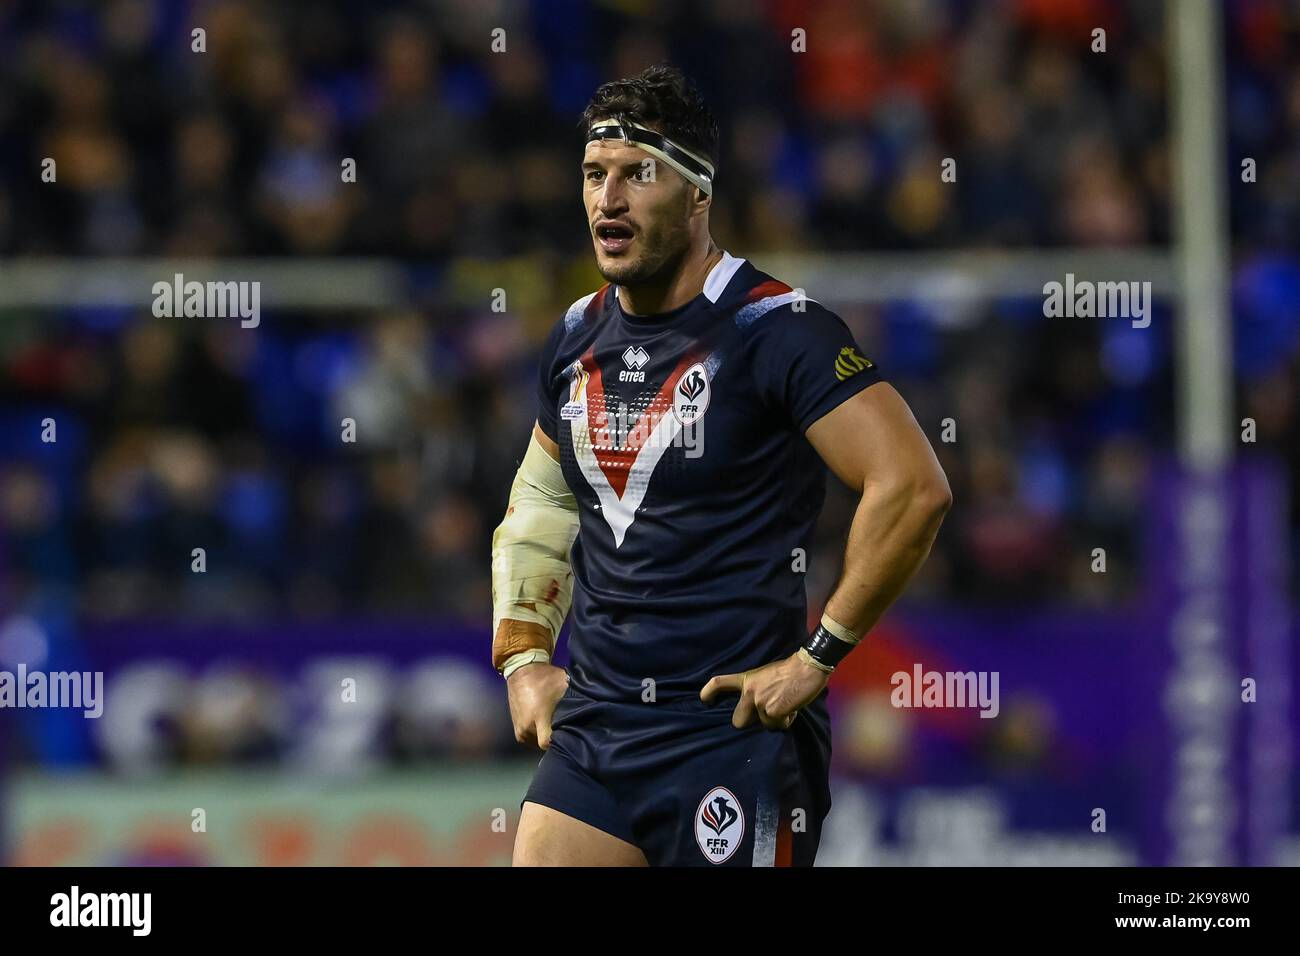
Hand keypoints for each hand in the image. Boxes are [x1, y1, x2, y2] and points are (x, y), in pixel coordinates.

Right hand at [507, 662, 569, 749]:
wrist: (522, 671)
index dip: (560, 741)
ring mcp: (520, 730)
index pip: (547, 743)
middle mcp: (526, 727)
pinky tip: (546, 725)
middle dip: (555, 739)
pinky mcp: (516, 729)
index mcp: (538, 717)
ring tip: (554, 726)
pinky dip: (538, 734)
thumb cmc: (546, 678)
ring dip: (546, 737)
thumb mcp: (564, 685)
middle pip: (544, 745)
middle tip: (565, 729)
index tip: (569, 735)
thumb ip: (575, 701)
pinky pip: (530, 739)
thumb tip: (592, 709)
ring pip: (536, 743)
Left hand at [700, 652, 828, 729]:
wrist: (807, 667)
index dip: (709, 692)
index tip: (704, 700)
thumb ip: (757, 690)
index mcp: (746, 680)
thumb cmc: (790, 669)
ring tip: (786, 704)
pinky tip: (793, 708)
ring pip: (764, 725)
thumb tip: (758, 708)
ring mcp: (759, 703)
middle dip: (751, 722)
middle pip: (738, 721)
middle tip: (765, 714)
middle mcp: (749, 692)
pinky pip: (778, 725)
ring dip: (775, 719)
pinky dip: (787, 720)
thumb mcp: (766, 676)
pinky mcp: (772, 713)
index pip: (720, 683)